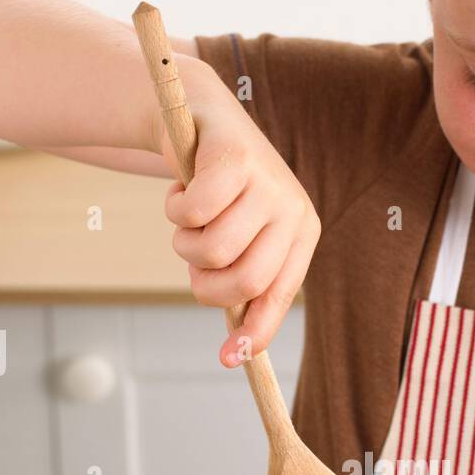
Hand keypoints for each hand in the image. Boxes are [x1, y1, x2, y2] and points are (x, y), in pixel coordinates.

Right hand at [160, 63, 320, 366]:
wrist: (199, 115)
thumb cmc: (218, 192)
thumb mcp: (238, 239)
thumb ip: (241, 287)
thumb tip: (236, 356)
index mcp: (300, 234)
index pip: (279, 297)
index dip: (253, 332)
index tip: (227, 360)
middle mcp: (293, 209)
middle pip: (245, 280)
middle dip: (205, 284)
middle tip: (192, 263)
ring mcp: (267, 181)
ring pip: (213, 249)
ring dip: (183, 244)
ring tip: (187, 220)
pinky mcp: (235, 157)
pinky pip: (193, 213)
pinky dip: (174, 210)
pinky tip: (181, 188)